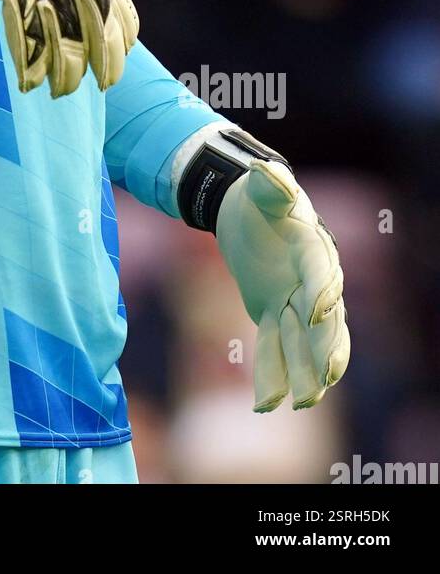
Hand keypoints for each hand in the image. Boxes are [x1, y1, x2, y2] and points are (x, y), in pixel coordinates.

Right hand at [0, 0, 138, 97]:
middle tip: (106, 83)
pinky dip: (28, 62)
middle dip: (104, 58)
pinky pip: (23, 35)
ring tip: (64, 90)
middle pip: (97, 24)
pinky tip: (30, 83)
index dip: (122, 29)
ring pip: (64, 37)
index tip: (125, 50)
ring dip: (66, 69)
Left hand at [216, 156, 350, 411]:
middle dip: (324, 349)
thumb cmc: (262, 196)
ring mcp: (293, 302)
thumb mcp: (265, 186)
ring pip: (302, 344)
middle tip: (326, 376)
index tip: (317, 310)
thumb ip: (270, 183)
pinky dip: (271, 375)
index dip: (321, 290)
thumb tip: (267, 171)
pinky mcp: (271, 312)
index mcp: (313, 249)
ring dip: (303, 373)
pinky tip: (267, 405)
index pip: (321, 273)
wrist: (250, 208)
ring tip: (303, 402)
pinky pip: (273, 347)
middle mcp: (311, 282)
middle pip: (323, 321)